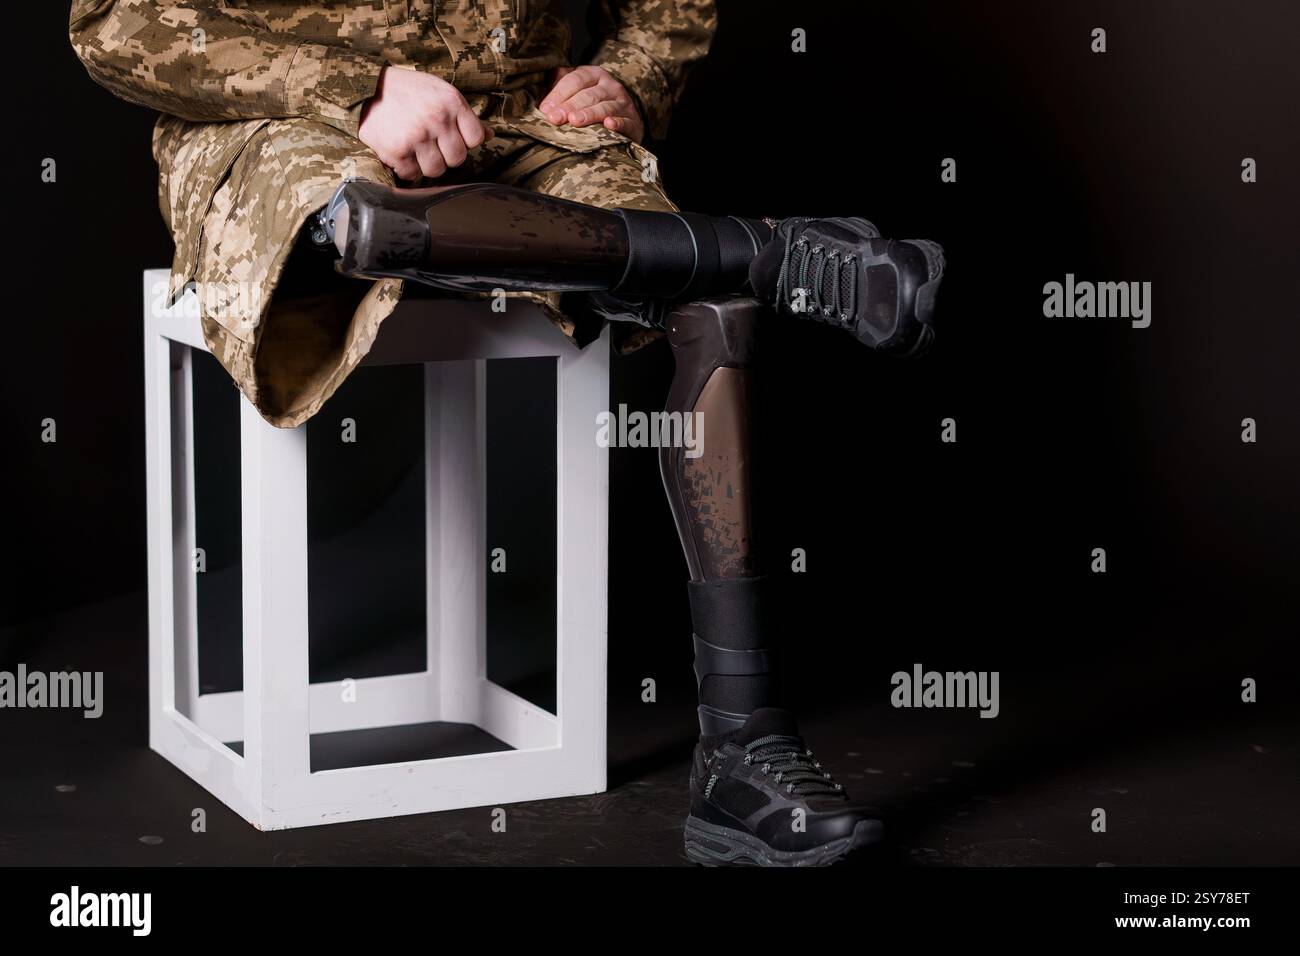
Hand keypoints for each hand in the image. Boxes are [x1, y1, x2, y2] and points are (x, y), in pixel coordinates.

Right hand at [357, 66, 492, 180]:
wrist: (367, 87)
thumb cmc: (408, 91)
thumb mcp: (440, 92)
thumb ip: (465, 116)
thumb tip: (490, 135)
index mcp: (452, 102)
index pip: (475, 139)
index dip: (463, 141)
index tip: (450, 136)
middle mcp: (437, 119)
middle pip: (457, 159)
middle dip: (445, 155)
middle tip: (431, 144)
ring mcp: (417, 137)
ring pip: (436, 170)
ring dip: (426, 164)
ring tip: (416, 149)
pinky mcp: (398, 151)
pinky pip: (412, 174)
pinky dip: (406, 168)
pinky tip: (402, 153)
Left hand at [539, 65, 644, 142]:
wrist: (625, 119)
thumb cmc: (592, 105)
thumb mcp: (577, 90)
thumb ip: (559, 85)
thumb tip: (544, 89)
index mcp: (594, 74)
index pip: (575, 80)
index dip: (559, 94)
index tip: (545, 109)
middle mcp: (610, 86)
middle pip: (588, 94)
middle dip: (570, 106)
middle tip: (555, 118)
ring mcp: (623, 103)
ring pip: (604, 107)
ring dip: (589, 114)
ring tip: (575, 121)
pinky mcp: (633, 121)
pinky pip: (625, 121)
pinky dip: (617, 123)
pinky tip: (608, 124)